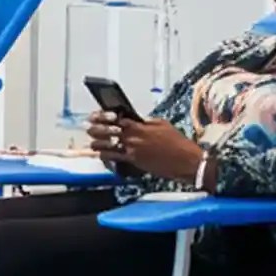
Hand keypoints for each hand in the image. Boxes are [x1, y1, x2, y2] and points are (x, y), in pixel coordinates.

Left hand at [87, 112, 203, 181]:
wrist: (186, 161)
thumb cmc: (178, 143)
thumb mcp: (164, 125)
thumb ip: (148, 122)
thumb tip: (138, 120)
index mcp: (141, 125)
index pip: (118, 118)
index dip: (105, 116)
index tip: (97, 115)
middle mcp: (135, 136)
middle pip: (109, 130)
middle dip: (97, 128)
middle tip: (89, 126)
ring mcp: (133, 149)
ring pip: (109, 144)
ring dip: (98, 142)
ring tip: (91, 141)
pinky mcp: (134, 161)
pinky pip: (115, 157)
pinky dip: (105, 155)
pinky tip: (99, 154)